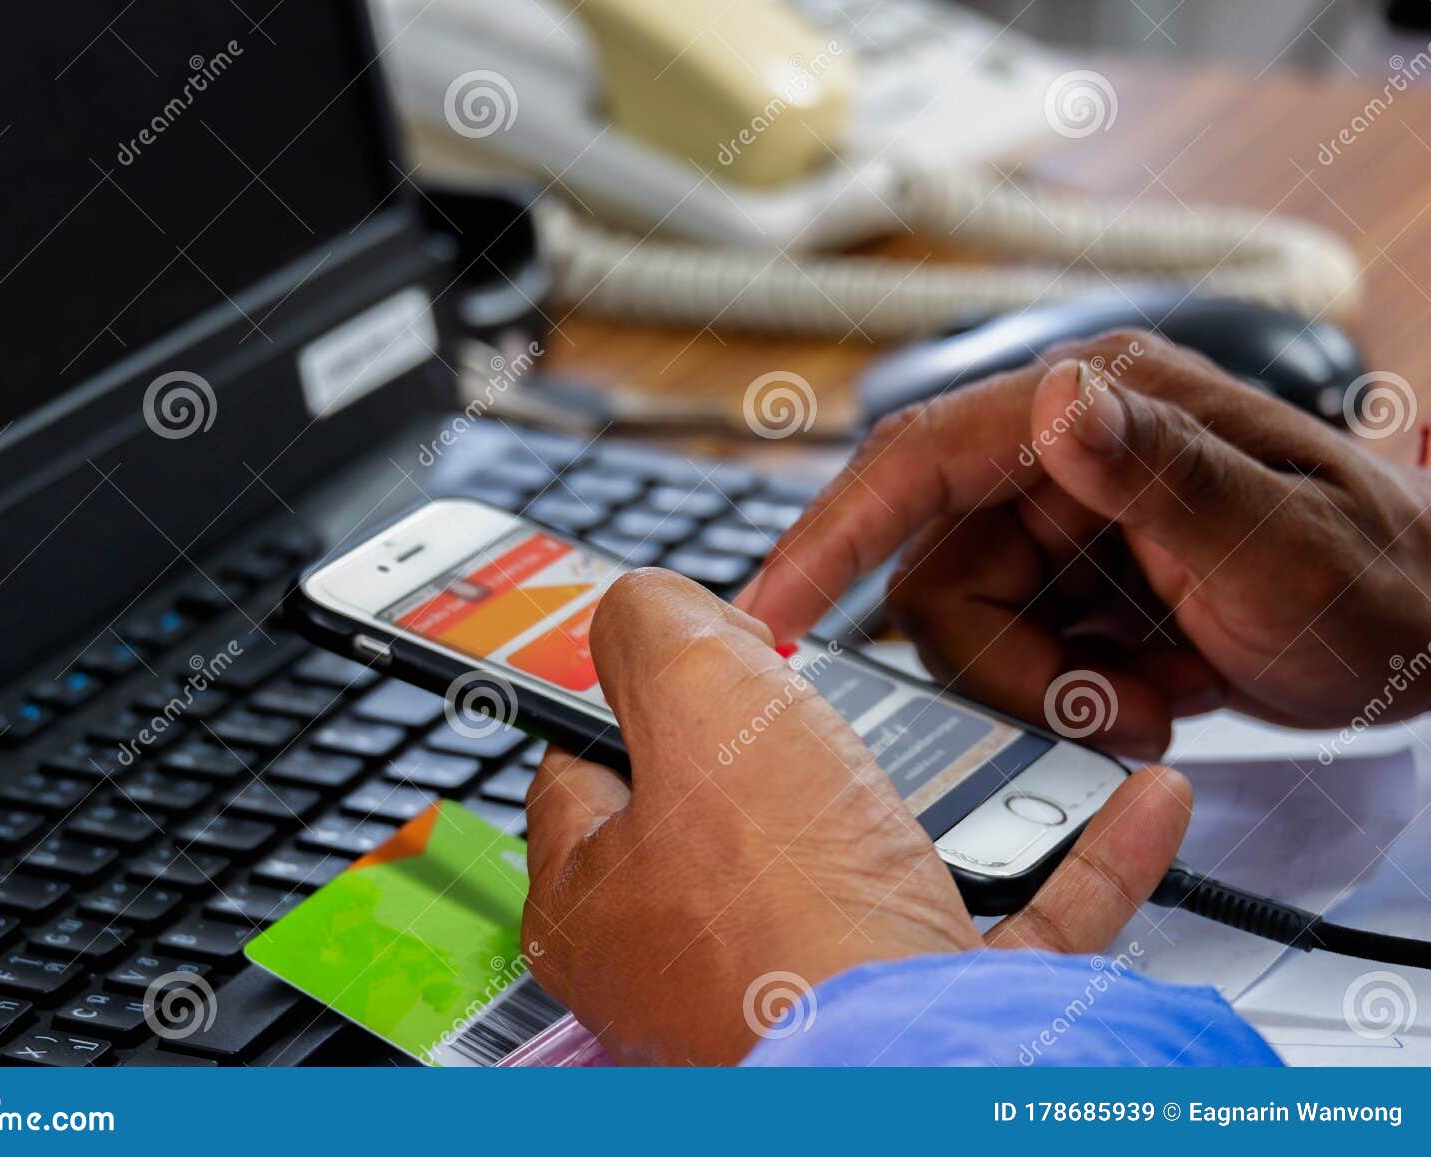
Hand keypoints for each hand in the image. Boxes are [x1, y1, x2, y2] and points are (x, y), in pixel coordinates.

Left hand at [523, 568, 1190, 1064]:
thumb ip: (652, 628)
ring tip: (988, 729)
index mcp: (603, 899)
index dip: (639, 692)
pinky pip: (1011, 931)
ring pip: (876, 876)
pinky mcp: (926, 1027)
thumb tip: (645, 608)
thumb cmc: (784, 907)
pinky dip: (1074, 866)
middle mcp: (692, 965)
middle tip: (829, 691)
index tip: (699, 649)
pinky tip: (1134, 805)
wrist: (917, 1078)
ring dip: (945, 803)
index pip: (589, 767)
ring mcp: (808, 1001)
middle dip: (795, 742)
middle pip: (732, 816)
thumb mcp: (692, 702)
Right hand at [737, 330, 1430, 758]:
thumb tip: (1060, 405)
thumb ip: (1164, 471)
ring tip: (1152, 700)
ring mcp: (1066, 526)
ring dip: (1049, 690)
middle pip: (937, 576)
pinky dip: (1072, 698)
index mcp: (1101, 407)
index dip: (833, 533)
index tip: (769, 610)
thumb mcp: (1282, 540)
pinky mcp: (1074, 586)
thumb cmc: (1385, 579)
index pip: (921, 459)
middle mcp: (1064, 457)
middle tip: (1113, 710)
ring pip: (968, 631)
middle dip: (1010, 666)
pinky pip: (1013, 658)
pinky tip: (1155, 688)